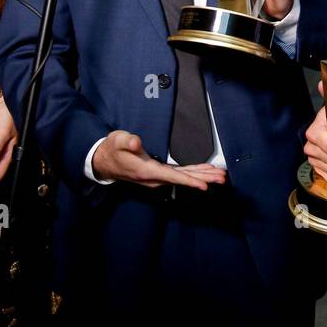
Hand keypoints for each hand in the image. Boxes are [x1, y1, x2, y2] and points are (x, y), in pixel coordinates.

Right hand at [91, 130, 226, 189]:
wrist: (104, 161)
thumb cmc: (112, 149)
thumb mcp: (117, 140)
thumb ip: (127, 141)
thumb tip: (136, 142)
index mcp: (146, 171)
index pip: (172, 177)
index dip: (188, 181)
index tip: (204, 186)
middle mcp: (155, 178)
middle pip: (183, 179)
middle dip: (203, 179)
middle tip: (222, 178)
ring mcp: (157, 177)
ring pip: (184, 177)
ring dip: (202, 177)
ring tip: (220, 176)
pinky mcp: (159, 173)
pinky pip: (180, 175)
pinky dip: (194, 174)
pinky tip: (204, 173)